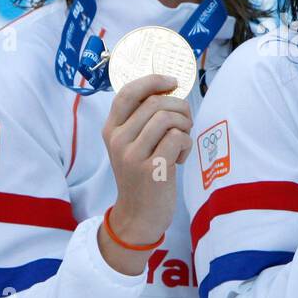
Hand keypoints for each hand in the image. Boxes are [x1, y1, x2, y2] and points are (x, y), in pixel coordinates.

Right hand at [99, 74, 191, 262]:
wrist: (138, 216)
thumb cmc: (142, 176)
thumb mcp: (131, 146)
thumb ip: (142, 120)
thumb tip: (169, 89)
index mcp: (111, 130)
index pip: (128, 92)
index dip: (153, 80)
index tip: (173, 82)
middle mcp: (118, 140)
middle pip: (156, 102)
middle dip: (179, 107)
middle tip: (184, 123)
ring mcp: (133, 155)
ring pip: (168, 118)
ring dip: (184, 126)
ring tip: (181, 141)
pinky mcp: (152, 169)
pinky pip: (177, 137)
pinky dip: (186, 143)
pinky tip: (179, 158)